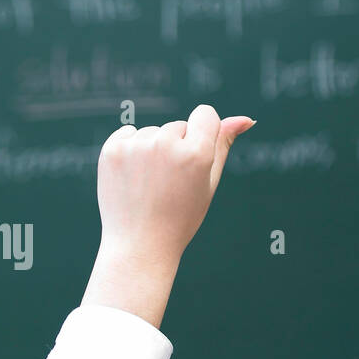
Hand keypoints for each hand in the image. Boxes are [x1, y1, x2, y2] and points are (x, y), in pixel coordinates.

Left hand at [83, 106, 253, 328]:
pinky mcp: (112, 150)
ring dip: (152, 150)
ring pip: (152, 132)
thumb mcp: (208, 183)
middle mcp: (166, 145)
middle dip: (177, 147)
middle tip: (169, 184)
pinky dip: (130, 150)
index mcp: (197, 153)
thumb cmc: (180, 217)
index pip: (205, 114)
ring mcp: (136, 147)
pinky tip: (132, 176)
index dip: (202, 133)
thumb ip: (224, 145)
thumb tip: (245, 119)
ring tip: (150, 184)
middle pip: (178, 126)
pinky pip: (127, 134)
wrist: (139, 244)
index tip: (194, 156)